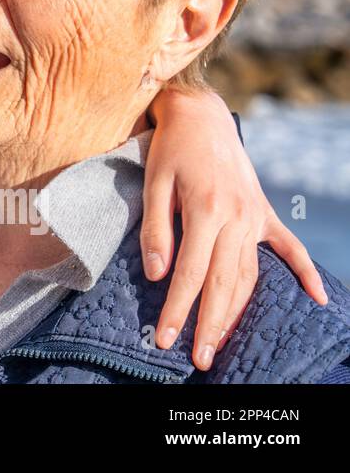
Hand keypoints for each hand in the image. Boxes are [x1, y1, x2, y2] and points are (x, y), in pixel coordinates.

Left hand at [142, 88, 326, 372]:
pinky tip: (319, 298)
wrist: (200, 115)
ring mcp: (255, 217)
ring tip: (222, 343)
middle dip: (209, 324)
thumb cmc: (170, 149)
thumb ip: (157, 229)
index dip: (176, 309)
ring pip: (250, 274)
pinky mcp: (265, 212)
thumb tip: (156, 274)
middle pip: (224, 283)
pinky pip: (289, 247)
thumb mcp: (153, 183)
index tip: (164, 338)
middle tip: (197, 359)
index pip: (190, 273)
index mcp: (206, 211)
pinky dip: (304, 271)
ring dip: (238, 311)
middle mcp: (237, 218)